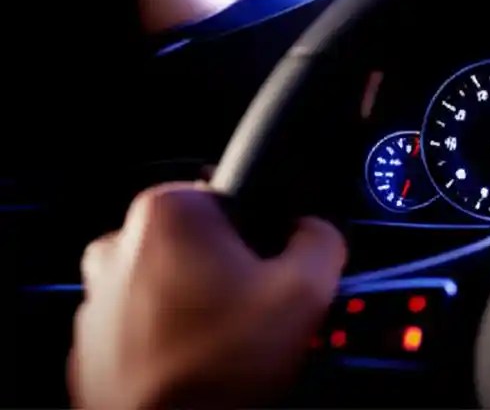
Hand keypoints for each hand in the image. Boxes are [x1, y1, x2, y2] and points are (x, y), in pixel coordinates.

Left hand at [70, 183, 346, 408]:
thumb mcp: (305, 291)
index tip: (274, 270)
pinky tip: (201, 364)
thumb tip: (317, 232)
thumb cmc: (215, 367)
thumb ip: (321, 239)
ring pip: (174, 285)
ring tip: (228, 346)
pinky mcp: (92, 340)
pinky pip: (147, 325)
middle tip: (258, 313)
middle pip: (205, 243)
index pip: (235, 196)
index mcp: (168, 211)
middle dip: (233, 273)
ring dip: (202, 307)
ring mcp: (98, 295)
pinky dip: (174, 339)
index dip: (265, 235)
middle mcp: (120, 244)